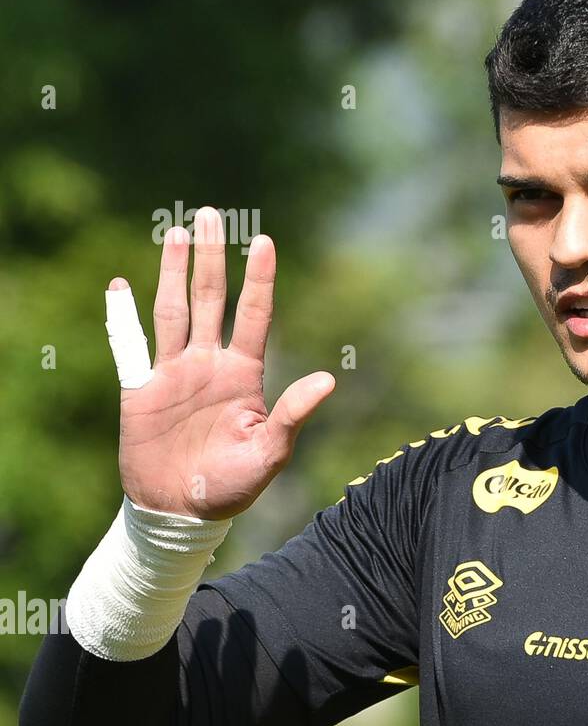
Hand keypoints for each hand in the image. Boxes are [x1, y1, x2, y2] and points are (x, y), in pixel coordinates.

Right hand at [113, 206, 333, 518]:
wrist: (184, 512)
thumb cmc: (233, 485)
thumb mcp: (270, 452)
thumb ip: (294, 414)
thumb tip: (329, 379)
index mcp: (244, 374)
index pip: (253, 315)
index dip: (258, 279)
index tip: (264, 241)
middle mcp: (209, 364)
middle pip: (211, 299)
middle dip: (212, 257)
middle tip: (210, 213)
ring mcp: (174, 373)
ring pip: (174, 310)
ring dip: (174, 272)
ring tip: (177, 232)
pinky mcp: (141, 390)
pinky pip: (129, 347)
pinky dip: (121, 317)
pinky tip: (120, 285)